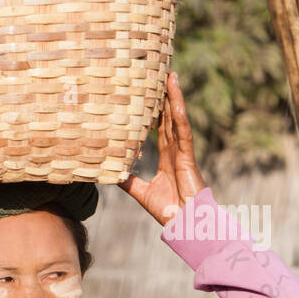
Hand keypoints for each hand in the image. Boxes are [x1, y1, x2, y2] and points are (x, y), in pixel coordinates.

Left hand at [118, 72, 206, 225]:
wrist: (186, 225)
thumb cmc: (169, 212)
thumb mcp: (141, 193)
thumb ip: (128, 181)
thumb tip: (110, 173)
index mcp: (168, 158)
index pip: (161, 128)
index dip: (157, 110)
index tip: (152, 92)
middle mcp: (177, 151)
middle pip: (170, 117)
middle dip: (166, 96)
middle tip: (162, 73)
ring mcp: (184, 152)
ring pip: (178, 119)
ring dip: (175, 97)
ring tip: (171, 76)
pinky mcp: (189, 157)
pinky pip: (184, 132)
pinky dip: (180, 116)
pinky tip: (176, 101)